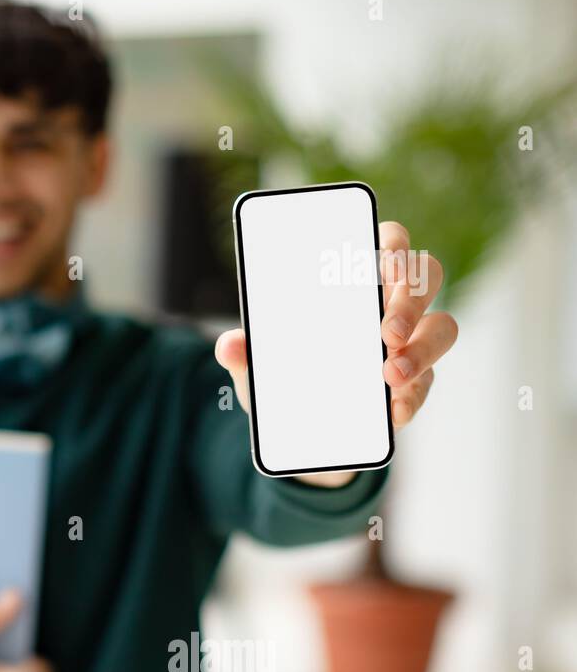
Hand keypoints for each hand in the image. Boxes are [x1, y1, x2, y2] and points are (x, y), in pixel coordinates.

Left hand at [213, 220, 455, 486]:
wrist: (299, 429)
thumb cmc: (285, 376)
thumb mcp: (258, 365)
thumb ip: (243, 353)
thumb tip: (229, 346)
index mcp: (355, 281)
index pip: (388, 242)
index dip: (393, 244)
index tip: (382, 260)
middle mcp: (391, 304)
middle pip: (425, 278)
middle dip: (410, 300)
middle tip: (386, 331)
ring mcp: (410, 343)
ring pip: (442, 327)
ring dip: (422, 349)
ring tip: (390, 373)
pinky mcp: (415, 385)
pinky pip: (427, 385)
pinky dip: (412, 398)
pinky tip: (393, 410)